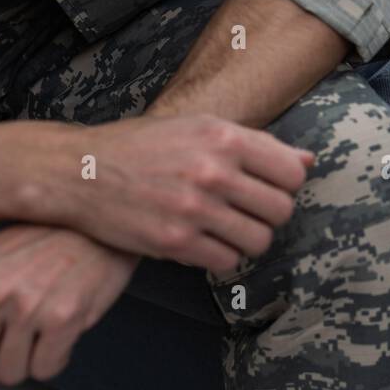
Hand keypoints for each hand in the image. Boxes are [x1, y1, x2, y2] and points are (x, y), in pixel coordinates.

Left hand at [0, 224, 136, 384]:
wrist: (102, 223)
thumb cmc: (45, 240)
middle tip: (10, 342)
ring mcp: (29, 304)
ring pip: (10, 374)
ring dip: (25, 363)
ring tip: (37, 335)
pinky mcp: (65, 316)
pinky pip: (46, 369)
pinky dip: (53, 359)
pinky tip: (58, 336)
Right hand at [28, 114, 313, 273]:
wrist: (80, 171)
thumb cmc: (146, 146)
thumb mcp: (200, 128)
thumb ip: (256, 144)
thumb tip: (308, 161)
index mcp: (224, 137)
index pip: (292, 173)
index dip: (286, 185)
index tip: (267, 187)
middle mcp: (213, 171)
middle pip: (281, 210)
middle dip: (269, 215)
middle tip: (247, 212)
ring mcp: (194, 208)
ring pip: (259, 240)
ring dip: (249, 239)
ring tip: (228, 229)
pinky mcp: (175, 241)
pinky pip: (227, 261)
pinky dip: (222, 257)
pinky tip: (206, 243)